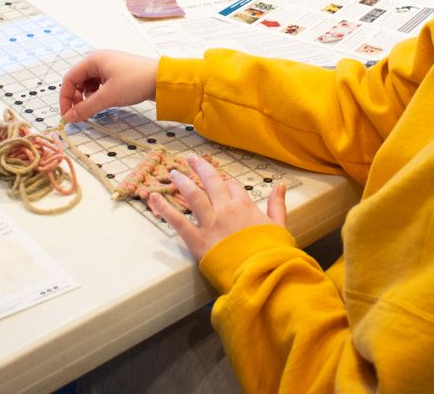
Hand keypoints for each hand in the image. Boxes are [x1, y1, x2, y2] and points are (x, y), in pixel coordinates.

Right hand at [59, 50, 158, 122]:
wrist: (162, 79)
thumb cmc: (134, 83)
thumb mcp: (108, 97)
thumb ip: (86, 108)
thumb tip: (68, 118)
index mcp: (93, 60)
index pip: (69, 78)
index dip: (65, 98)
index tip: (67, 115)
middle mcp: (99, 60)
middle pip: (78, 80)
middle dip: (76, 98)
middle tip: (79, 114)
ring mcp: (109, 66)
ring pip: (89, 83)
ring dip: (87, 97)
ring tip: (94, 107)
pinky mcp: (118, 74)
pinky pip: (100, 84)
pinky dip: (98, 94)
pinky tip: (104, 102)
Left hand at [147, 155, 287, 261]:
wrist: (262, 274)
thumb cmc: (272, 253)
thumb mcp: (279, 226)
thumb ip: (277, 204)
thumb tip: (280, 185)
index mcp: (245, 206)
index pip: (234, 187)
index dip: (228, 184)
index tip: (223, 182)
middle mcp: (226, 209)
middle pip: (212, 182)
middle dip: (201, 168)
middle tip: (191, 159)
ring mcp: (210, 223)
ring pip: (193, 195)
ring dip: (182, 181)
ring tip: (173, 172)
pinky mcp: (197, 240)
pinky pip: (177, 220)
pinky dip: (164, 208)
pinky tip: (153, 198)